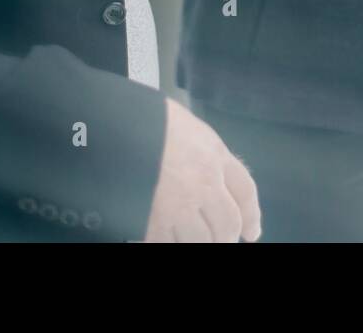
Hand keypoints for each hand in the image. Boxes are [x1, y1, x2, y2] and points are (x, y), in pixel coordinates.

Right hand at [144, 99, 260, 242]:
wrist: (111, 126)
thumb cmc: (145, 119)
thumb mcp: (185, 125)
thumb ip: (202, 151)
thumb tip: (211, 171)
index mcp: (213, 155)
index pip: (245, 191)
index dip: (251, 215)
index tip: (251, 231)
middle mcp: (203, 184)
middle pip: (228, 224)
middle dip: (226, 237)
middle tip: (220, 240)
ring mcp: (179, 207)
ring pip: (202, 241)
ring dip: (199, 242)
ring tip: (190, 237)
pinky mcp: (152, 223)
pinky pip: (168, 243)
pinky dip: (168, 242)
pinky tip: (163, 236)